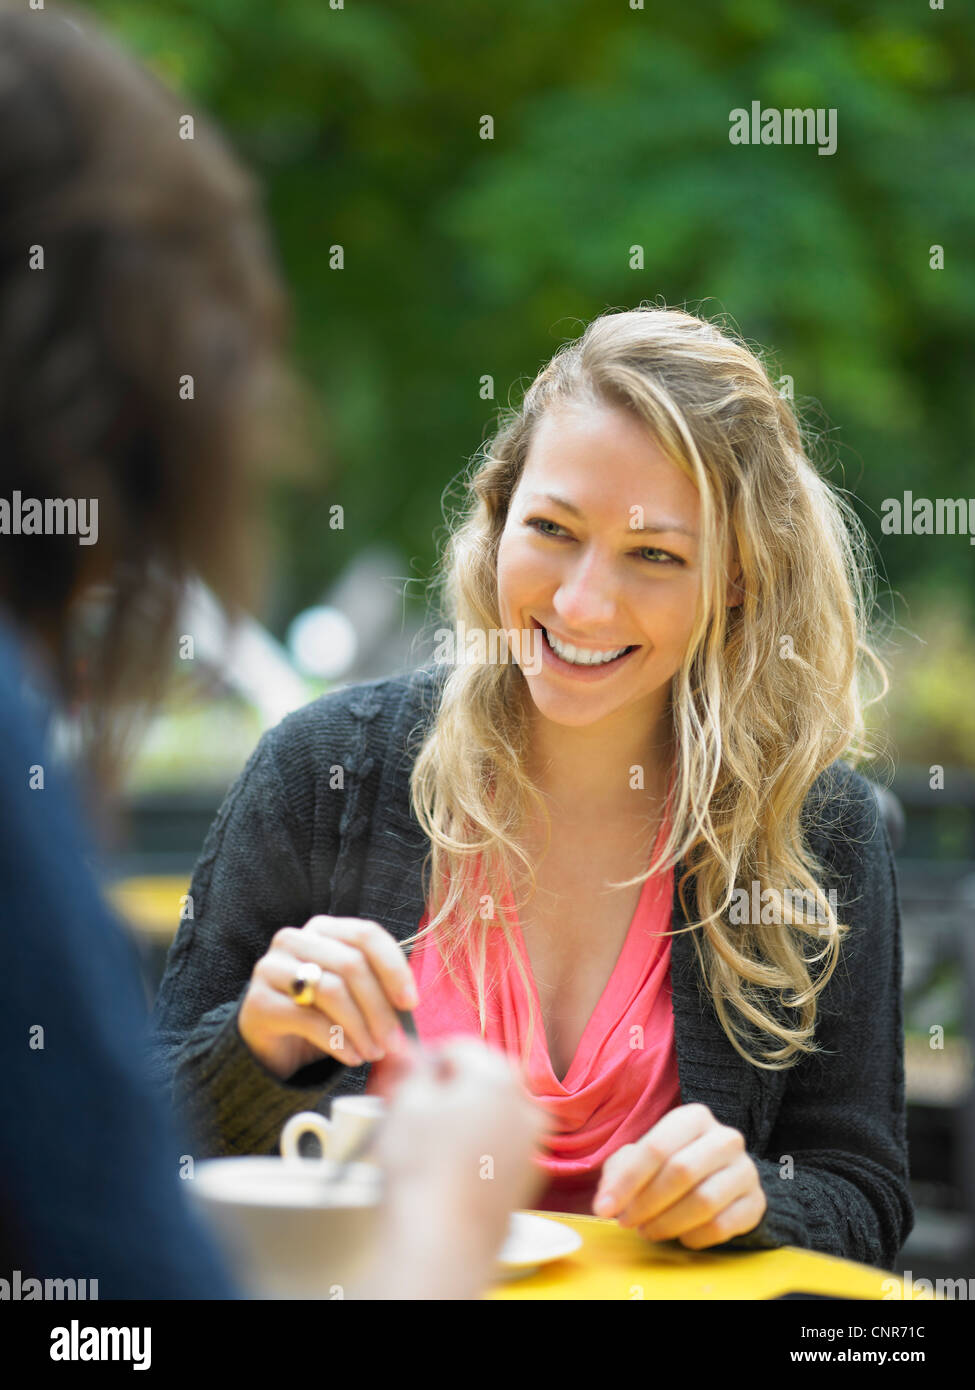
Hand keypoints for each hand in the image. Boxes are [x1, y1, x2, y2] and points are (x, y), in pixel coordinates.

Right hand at [237, 916, 417, 1078]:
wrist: (272, 1042)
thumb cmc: (320, 1012)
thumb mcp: (351, 992)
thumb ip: (378, 986)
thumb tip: (409, 1005)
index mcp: (323, 928)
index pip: (366, 934)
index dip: (394, 968)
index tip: (410, 1002)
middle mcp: (294, 939)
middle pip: (351, 964)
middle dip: (380, 1007)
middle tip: (394, 1041)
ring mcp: (271, 968)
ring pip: (331, 990)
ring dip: (361, 1027)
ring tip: (374, 1052)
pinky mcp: (258, 1001)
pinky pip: (308, 1019)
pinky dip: (337, 1041)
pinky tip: (352, 1057)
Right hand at [362, 1037, 547, 1297]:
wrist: (444, 1243)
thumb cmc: (422, 1174)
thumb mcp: (404, 1102)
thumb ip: (411, 1067)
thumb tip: (410, 1050)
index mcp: (500, 1076)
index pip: (460, 1047)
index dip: (428, 1061)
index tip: (410, 1080)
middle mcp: (526, 1104)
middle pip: (482, 1078)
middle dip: (449, 1090)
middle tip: (416, 1111)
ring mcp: (532, 1143)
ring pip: (493, 1112)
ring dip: (465, 1117)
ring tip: (431, 1143)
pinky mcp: (530, 1177)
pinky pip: (502, 1145)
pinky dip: (480, 1147)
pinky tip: (451, 1167)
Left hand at [592, 1103, 766, 1250]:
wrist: (721, 1179)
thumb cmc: (671, 1164)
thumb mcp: (642, 1158)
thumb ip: (619, 1172)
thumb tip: (606, 1201)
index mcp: (694, 1117)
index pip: (656, 1147)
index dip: (627, 1181)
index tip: (604, 1208)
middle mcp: (725, 1138)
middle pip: (681, 1172)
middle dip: (646, 1203)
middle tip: (626, 1222)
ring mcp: (745, 1170)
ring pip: (704, 1202)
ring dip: (667, 1223)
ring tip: (648, 1230)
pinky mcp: (756, 1202)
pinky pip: (722, 1226)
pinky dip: (694, 1237)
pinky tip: (681, 1236)